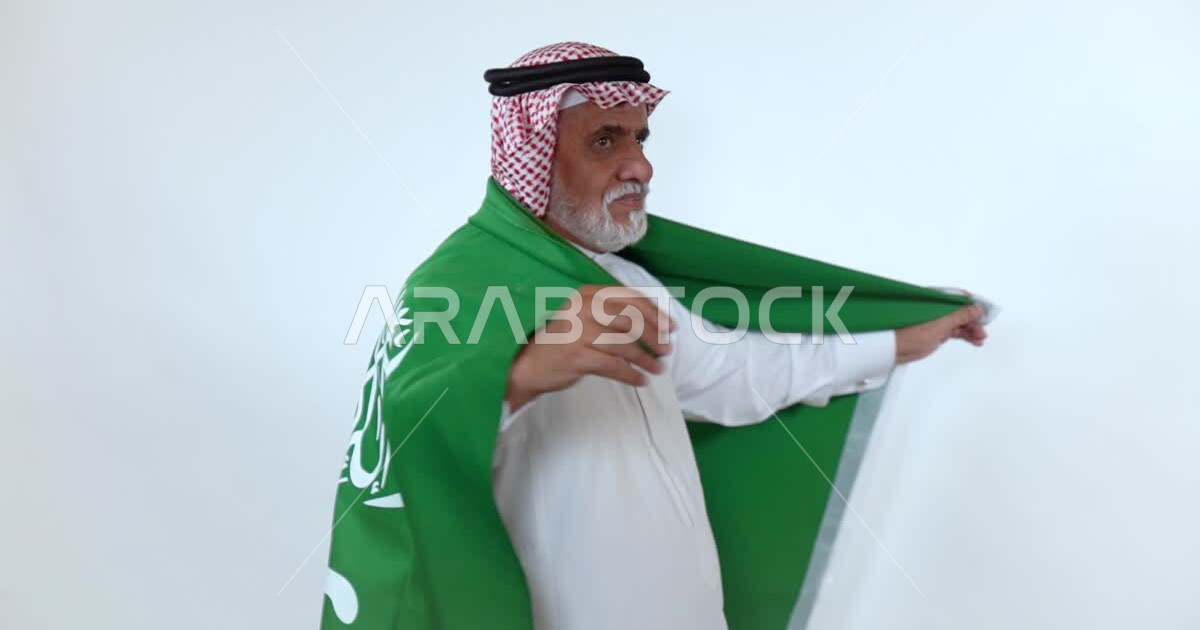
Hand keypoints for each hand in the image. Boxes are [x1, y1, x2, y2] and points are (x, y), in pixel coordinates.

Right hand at [506, 285, 676, 409]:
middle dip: (654, 336)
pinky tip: (641, 380)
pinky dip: (631, 375)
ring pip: (625, 345)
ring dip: (646, 359)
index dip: (655, 313)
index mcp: (587, 294)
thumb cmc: (561, 339)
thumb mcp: (583, 316)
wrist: (527, 364)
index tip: (671, 327)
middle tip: (666, 350)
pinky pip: (614, 366)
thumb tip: (655, 321)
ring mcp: (578, 333)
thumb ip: (612, 313)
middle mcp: (582, 309)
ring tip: (658, 369)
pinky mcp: (577, 357)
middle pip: (631, 320)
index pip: (630, 299)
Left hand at [895, 303, 986, 364]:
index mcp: (936, 299)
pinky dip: (966, 335)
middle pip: (963, 311)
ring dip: (972, 329)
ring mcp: (938, 320)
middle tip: (983, 328)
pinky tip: (974, 340)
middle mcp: (938, 308)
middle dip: (975, 319)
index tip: (986, 310)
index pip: (960, 297)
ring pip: (961, 322)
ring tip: (980, 337)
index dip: (974, 303)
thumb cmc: (909, 333)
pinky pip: (956, 331)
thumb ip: (960, 315)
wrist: (895, 349)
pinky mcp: (938, 332)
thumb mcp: (940, 324)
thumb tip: (976, 309)